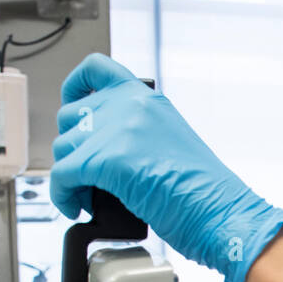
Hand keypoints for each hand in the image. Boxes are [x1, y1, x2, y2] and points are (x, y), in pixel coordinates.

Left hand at [50, 53, 282, 281]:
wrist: (220, 213)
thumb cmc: (204, 192)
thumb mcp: (169, 143)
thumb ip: (135, 133)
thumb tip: (100, 150)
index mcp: (146, 100)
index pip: (95, 68)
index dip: (74, 88)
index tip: (71, 105)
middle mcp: (129, 106)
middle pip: (70, 117)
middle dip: (73, 147)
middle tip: (86, 174)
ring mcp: (118, 130)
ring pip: (63, 147)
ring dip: (68, 175)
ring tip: (87, 196)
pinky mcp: (108, 159)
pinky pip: (62, 175)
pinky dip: (62, 195)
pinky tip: (76, 207)